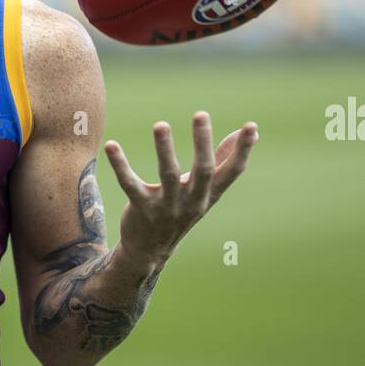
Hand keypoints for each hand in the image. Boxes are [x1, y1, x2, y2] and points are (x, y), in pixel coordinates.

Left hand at [104, 111, 258, 270]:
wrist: (150, 250)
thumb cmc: (181, 210)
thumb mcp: (205, 190)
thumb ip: (223, 160)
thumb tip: (253, 132)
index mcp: (209, 194)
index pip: (232, 171)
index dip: (242, 150)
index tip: (251, 126)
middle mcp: (192, 201)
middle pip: (202, 170)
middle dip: (202, 142)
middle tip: (201, 114)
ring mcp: (167, 206)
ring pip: (168, 175)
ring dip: (164, 149)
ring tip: (160, 125)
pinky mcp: (141, 209)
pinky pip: (130, 184)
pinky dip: (121, 165)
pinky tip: (112, 145)